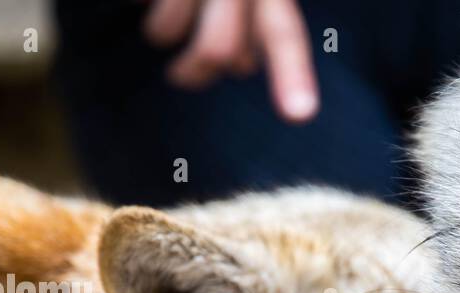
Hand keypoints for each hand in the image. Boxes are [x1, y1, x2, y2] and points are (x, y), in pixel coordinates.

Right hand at [142, 0, 318, 122]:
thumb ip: (257, 23)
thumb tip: (244, 65)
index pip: (284, 34)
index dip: (293, 73)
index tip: (300, 114)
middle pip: (217, 50)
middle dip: (193, 73)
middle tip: (180, 75)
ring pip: (167, 31)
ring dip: (159, 29)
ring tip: (161, 10)